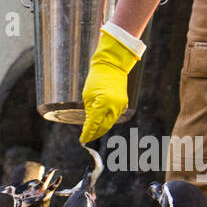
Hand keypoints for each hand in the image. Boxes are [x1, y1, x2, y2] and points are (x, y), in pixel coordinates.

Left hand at [80, 27, 141, 142]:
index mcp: (103, 105)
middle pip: (103, 127)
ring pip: (110, 123)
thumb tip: (89, 125)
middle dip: (94, 134)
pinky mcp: (123, 104)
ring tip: (92, 134)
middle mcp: (114, 107)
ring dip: (101, 130)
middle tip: (86, 139)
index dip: (87, 134)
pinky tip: (101, 125)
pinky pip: (115, 117)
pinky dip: (107, 122)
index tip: (82, 140)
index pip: (94, 125)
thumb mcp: (87, 97)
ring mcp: (120, 106)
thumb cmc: (96, 79)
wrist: (112, 66)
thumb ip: (89, 112)